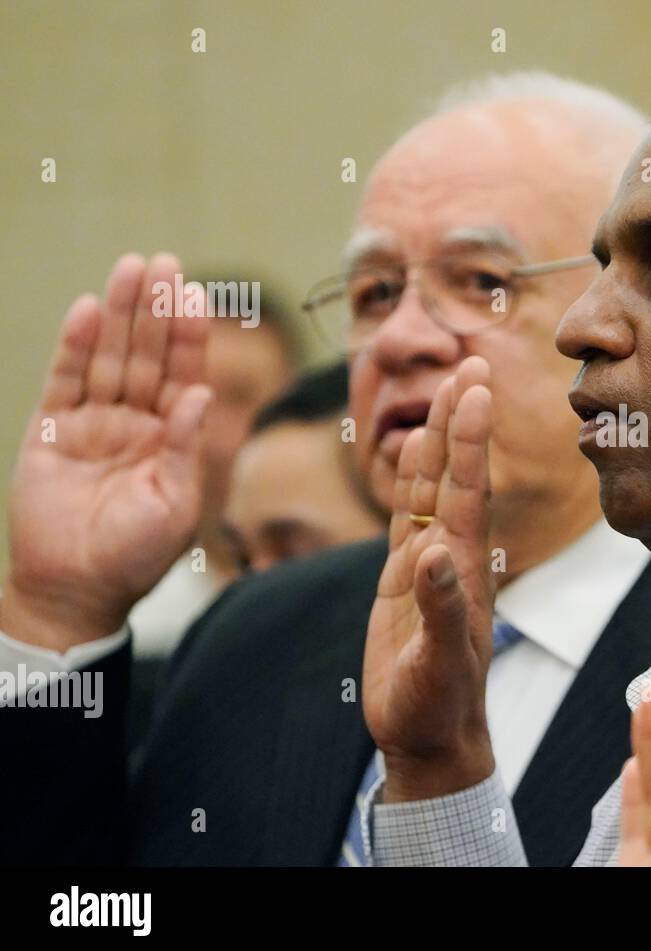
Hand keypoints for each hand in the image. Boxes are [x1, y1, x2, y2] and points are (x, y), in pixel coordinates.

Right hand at [1, 253, 211, 651]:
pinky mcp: (52, 432)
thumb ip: (186, 448)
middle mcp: (135, 422)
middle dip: (155, 309)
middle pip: (146, 354)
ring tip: (130, 268)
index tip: (197, 293)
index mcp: (172, 438)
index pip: (183, 374)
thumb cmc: (136, 555)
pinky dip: (75, 347)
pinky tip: (88, 311)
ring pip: (109, 358)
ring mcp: (93, 423)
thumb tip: (201, 394)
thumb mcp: (175, 504)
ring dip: (119, 314)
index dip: (189, 335)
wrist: (74, 590)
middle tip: (164, 262)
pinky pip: (66, 381)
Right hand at [363, 357, 497, 801]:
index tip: (475, 385)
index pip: (466, 486)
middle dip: (458, 418)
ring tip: (445, 391)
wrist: (431, 736)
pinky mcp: (402, 580)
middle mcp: (448, 553)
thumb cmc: (441, 704)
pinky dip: (408, 481)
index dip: (468, 435)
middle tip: (469, 362)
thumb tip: (434, 553)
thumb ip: (439, 606)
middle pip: (451, 472)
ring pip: (428, 488)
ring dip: (436, 439)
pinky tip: (413, 455)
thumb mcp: (440, 660)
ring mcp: (426, 564)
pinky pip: (405, 518)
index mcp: (463, 565)